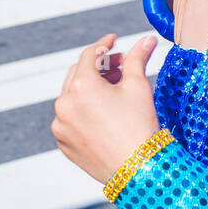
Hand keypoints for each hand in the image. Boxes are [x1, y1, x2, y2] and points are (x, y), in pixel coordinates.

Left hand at [51, 33, 160, 185]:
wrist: (138, 169)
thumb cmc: (139, 126)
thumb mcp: (138, 86)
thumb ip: (137, 58)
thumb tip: (146, 39)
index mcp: (81, 86)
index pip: (90, 55)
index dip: (103, 45)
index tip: (113, 42)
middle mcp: (64, 104)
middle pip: (78, 74)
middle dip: (98, 68)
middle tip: (119, 67)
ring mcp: (61, 125)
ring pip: (72, 98)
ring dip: (90, 90)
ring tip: (113, 92)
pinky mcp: (63, 143)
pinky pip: (70, 119)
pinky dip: (83, 112)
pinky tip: (104, 114)